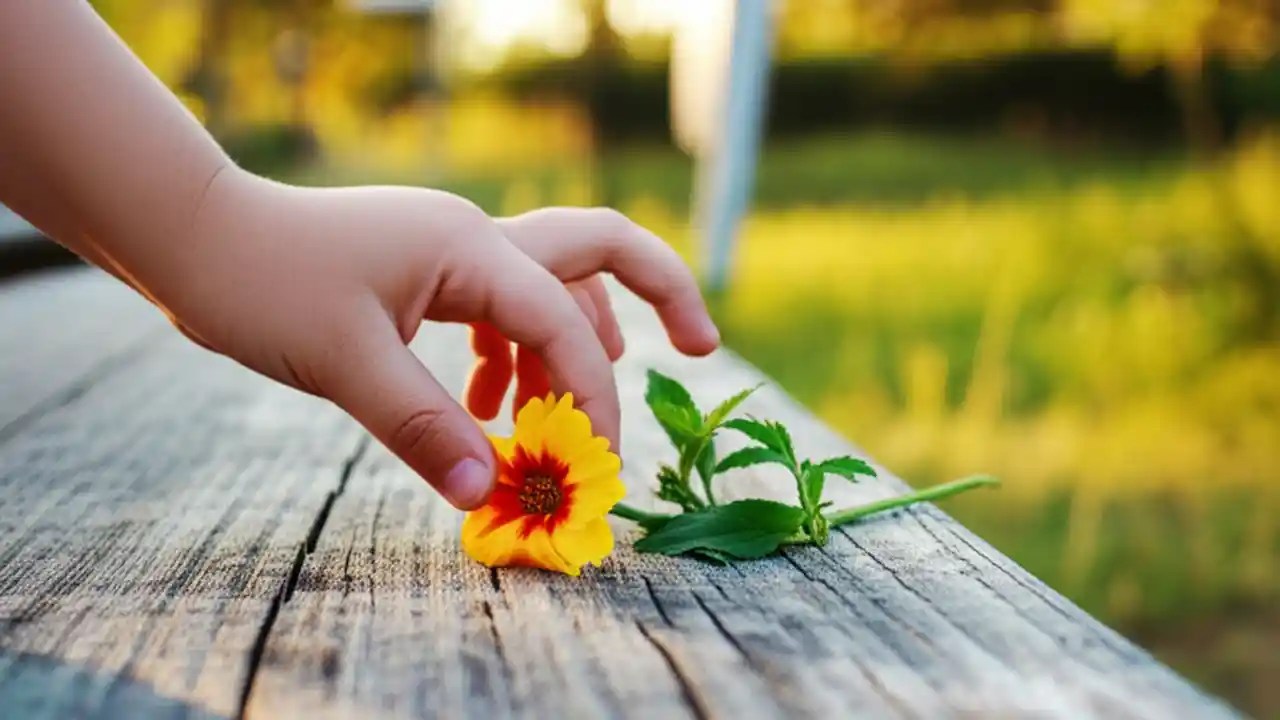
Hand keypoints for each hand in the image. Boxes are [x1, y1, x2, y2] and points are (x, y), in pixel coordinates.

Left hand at [145, 169, 717, 509]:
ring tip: (544, 425)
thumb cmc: (261, 284)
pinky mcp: (430, 272)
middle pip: (599, 247)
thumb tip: (483, 491)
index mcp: (468, 246)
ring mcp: (454, 250)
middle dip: (659, 292)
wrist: (195, 235)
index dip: (591, 392)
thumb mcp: (343, 362)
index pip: (563, 319)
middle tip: (701, 346)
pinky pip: (500, 311)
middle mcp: (475, 239)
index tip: (596, 459)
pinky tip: (486, 406)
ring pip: (548, 291)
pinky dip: (511, 359)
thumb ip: (421, 425)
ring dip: (563, 354)